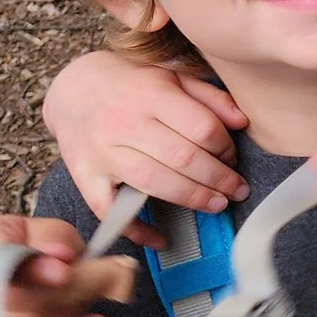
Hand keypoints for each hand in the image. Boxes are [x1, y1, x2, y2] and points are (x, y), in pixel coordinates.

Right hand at [0, 216, 136, 316]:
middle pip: (7, 298)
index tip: (64, 275)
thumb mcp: (53, 235)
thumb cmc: (39, 252)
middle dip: (55, 296)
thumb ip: (55, 240)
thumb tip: (60, 256)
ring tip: (86, 304)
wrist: (27, 287)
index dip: (28, 267)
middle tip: (87, 289)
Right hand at [44, 51, 246, 217]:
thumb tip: (243, 122)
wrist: (73, 89)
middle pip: (182, 158)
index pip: (201, 127)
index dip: (225, 147)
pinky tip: (160, 238)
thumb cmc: (132, 85)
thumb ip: (209, 97)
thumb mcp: (172, 77)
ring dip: (191, 198)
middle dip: (218, 179)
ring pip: (153, 182)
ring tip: (216, 205)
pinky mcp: (84, 175)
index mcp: (152, 94)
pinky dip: (135, 228)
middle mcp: (124, 122)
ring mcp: (102, 151)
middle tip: (237, 190)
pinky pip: (108, 209)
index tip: (234, 158)